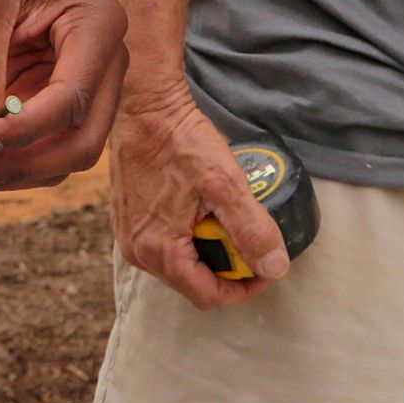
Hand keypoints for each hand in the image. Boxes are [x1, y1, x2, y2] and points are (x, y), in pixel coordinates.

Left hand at [0, 0, 124, 191]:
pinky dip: (4, 157)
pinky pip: (40, 140)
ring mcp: (83, 80)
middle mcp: (104, 60)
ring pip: (63, 150)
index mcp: (98, 27)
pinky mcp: (54, 92)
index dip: (24, 129)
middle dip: (23, 163)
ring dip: (11, 171)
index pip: (71, 98)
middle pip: (82, 139)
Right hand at [104, 83, 287, 306]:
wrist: (144, 107)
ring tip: (228, 221)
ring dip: (208, 253)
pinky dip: (188, 238)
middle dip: (227, 269)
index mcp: (158, 249)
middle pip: (193, 283)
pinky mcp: (127, 220)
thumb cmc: (180, 141)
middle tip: (251, 240)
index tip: (265, 266)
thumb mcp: (225, 185)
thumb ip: (252, 229)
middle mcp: (137, 250)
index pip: (209, 296)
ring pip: (179, 266)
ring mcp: (128, 236)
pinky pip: (163, 246)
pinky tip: (202, 210)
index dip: (244, 288)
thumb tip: (275, 268)